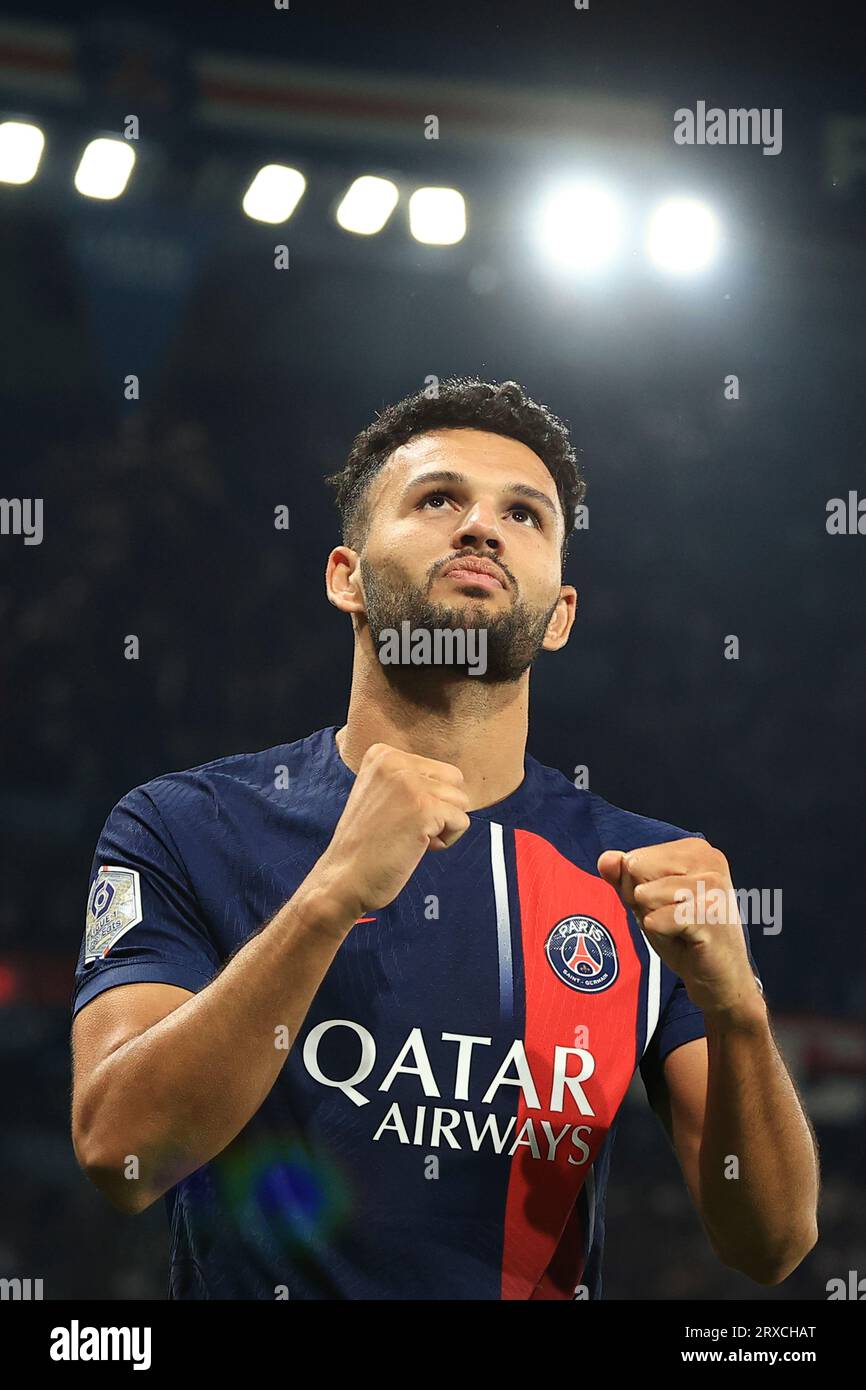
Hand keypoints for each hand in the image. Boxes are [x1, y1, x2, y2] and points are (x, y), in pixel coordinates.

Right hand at [313, 742, 470, 918]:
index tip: (396, 817)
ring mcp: (409, 783)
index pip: (439, 770)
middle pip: (454, 781)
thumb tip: (456, 780)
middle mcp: (395, 761)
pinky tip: (416, 847)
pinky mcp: (424, 808)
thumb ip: (410, 779)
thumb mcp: (381, 794)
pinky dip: (446, 841)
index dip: (427, 800)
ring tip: (408, 837)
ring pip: (460, 801)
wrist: (344, 879)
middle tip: (406, 828)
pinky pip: (461, 821)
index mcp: (383, 754)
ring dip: (442, 827)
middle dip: (441, 809)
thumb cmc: (367, 846)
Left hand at [597, 838, 762, 1019]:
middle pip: (636, 869)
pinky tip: (686, 940)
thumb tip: (606, 859)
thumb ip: (624, 877)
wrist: (719, 977)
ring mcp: (711, 885)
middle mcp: (708, 858)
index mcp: (695, 849)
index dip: (638, 888)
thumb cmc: (684, 935)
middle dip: (643, 902)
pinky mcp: (709, 913)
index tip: (668, 905)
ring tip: (679, 929)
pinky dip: (661, 935)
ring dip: (653, 920)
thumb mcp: (648, 901)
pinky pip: (655, 920)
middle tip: (673, 919)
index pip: (634, 858)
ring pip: (644, 894)